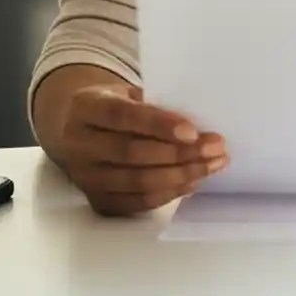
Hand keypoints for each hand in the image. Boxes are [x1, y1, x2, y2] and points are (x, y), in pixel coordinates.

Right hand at [57, 83, 227, 215]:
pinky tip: (193, 182)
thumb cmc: (116, 107)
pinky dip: (169, 194)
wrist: (80, 131)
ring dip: (181, 175)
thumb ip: (154, 103)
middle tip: (216, 148)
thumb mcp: (128, 93)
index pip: (121, 116)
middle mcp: (78, 144)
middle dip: (179, 153)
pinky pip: (137, 202)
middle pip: (131, 153)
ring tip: (213, 165)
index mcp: (85, 107)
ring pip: (136, 182)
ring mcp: (85, 176)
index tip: (193, 132)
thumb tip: (199, 123)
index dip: (158, 124)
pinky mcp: (96, 200)